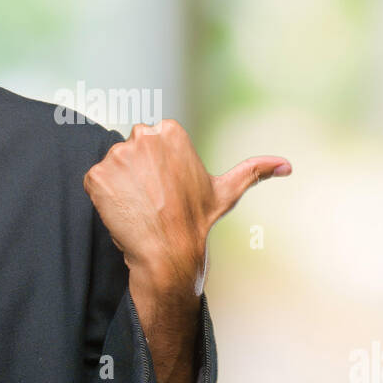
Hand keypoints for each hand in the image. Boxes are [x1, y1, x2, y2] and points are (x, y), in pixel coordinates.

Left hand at [83, 119, 289, 382]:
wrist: (168, 252)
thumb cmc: (197, 221)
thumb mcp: (225, 191)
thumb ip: (253, 171)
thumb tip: (288, 166)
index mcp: (170, 130)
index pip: (150, 142)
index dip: (155, 169)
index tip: (166, 189)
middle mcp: (142, 136)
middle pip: (128, 151)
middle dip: (136, 174)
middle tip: (151, 201)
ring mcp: (117, 155)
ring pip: (111, 167)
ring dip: (120, 187)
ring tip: (138, 208)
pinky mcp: (97, 176)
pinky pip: (94, 183)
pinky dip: (103, 198)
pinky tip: (122, 212)